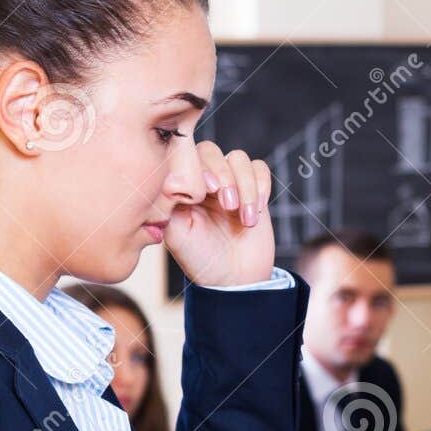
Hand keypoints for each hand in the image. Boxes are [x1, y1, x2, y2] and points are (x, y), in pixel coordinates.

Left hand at [164, 141, 275, 286]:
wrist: (233, 279)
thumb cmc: (200, 259)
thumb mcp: (176, 234)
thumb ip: (169, 203)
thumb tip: (171, 175)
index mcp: (182, 187)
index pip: (187, 156)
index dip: (200, 167)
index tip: (208, 191)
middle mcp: (204, 180)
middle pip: (212, 151)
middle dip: (224, 176)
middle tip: (228, 206)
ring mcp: (231, 183)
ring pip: (239, 159)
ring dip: (245, 186)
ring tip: (244, 217)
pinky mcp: (254, 190)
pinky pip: (260, 169)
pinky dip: (261, 186)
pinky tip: (255, 211)